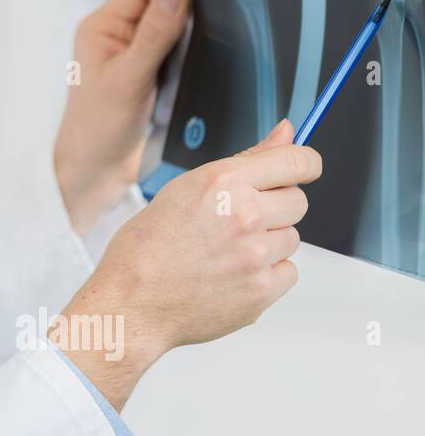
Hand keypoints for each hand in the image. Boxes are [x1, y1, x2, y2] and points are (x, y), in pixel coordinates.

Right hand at [53, 119, 320, 410]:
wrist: (131, 303)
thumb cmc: (145, 248)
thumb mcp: (185, 189)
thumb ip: (245, 161)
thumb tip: (286, 132)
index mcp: (222, 182)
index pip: (296, 160)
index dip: (304, 163)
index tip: (301, 170)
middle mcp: (244, 215)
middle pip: (298, 201)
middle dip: (276, 208)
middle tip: (238, 222)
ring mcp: (256, 255)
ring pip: (291, 238)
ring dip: (269, 243)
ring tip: (226, 253)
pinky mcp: (262, 291)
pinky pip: (287, 272)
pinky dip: (267, 274)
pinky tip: (232, 275)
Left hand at [54, 0, 188, 233]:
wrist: (98, 169)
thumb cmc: (98, 128)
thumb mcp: (129, 79)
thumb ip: (154, 34)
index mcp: (102, 27)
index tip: (202, 6)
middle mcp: (117, 35)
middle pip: (161, 5)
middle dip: (185, 18)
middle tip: (203, 40)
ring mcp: (134, 54)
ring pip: (173, 29)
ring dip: (188, 42)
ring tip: (193, 64)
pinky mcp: (150, 72)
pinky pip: (177, 53)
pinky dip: (189, 60)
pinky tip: (193, 75)